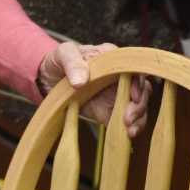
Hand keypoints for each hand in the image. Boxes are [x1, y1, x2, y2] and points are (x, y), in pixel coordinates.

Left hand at [37, 41, 151, 138]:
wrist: (47, 78)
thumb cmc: (59, 60)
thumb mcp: (63, 54)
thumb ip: (72, 63)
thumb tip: (81, 80)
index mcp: (113, 59)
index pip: (134, 68)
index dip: (138, 81)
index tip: (133, 96)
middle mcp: (119, 77)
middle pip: (142, 89)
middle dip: (139, 105)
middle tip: (128, 118)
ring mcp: (116, 95)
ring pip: (138, 106)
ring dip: (138, 118)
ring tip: (130, 130)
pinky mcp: (109, 111)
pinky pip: (124, 120)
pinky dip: (129, 128)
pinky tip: (126, 135)